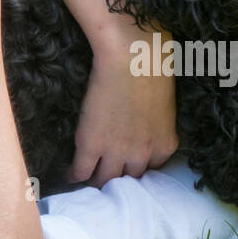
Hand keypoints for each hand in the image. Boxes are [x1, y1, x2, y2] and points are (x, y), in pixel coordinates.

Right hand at [69, 33, 178, 186]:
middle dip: (120, 179)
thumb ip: (160, 117)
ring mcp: (117, 152)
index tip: (129, 165)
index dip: (139, 166)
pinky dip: (74, 176)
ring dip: (97, 182)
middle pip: (130, 179)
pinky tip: (70, 176)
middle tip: (107, 177)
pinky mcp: (91, 144)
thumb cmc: (155, 65)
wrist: (132, 56)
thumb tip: (152, 111)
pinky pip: (81, 171)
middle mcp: (143, 154)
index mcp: (165, 144)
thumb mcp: (167, 100)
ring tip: (87, 182)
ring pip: (106, 180)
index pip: (153, 168)